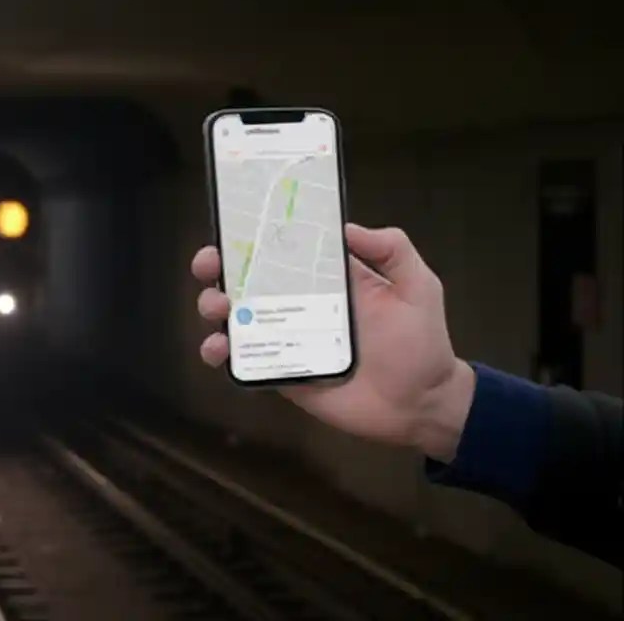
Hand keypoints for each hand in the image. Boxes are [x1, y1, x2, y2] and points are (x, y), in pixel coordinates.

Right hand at [191, 223, 475, 461]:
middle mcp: (298, 304)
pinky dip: (220, 353)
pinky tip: (218, 349)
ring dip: (212, 307)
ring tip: (216, 309)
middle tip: (209, 266)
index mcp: (325, 279)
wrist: (421, 405)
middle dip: (217, 268)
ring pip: (235, 318)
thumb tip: (346, 227)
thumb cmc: (421, 343)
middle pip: (245, 280)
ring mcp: (285, 339)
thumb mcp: (418, 287)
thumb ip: (392, 250)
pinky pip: (242, 361)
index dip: (251, 236)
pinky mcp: (280, 373)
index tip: (231, 227)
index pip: (280, 249)